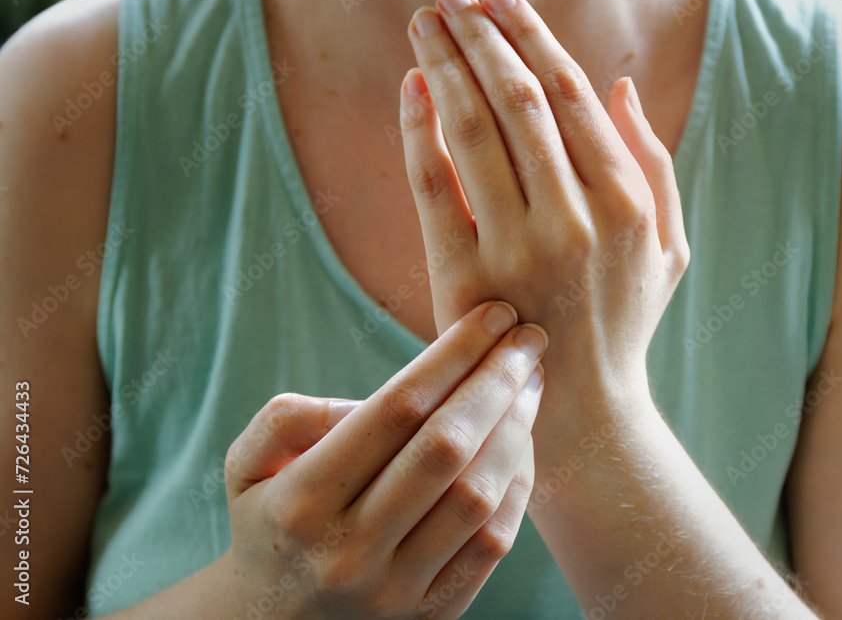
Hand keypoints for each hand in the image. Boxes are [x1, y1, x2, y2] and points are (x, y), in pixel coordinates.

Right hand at [223, 302, 546, 618]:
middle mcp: (349, 550)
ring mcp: (395, 589)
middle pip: (446, 448)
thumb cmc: (270, 521)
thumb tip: (366, 403)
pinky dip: (518, 483)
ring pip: (478, 495)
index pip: (396, 409)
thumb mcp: (247, 464)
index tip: (493, 314)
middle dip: (497, 381)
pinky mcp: (434, 613)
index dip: (453, 354)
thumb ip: (289, 419)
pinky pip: (493, 542)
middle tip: (528, 338)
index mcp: (301, 501)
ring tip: (530, 382)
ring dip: (516, 428)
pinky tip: (522, 439)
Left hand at [399, 0, 687, 394]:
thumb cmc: (625, 319)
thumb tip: (618, 86)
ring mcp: (518, 248)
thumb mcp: (669, 247)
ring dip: (444, 64)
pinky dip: (419, 128)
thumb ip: (655, 163)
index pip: (569, 93)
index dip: (529, 35)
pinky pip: (433, 185)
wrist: (582, 409)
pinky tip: (410, 87)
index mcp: (628, 202)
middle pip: (517, 98)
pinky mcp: (466, 277)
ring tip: (423, 23)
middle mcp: (576, 218)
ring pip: (473, 129)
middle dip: (480, 34)